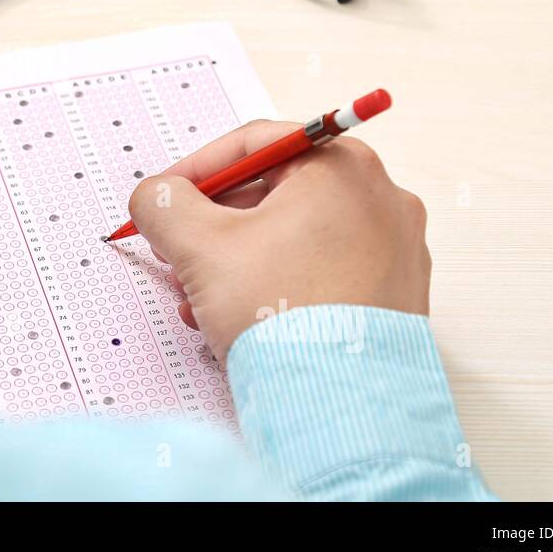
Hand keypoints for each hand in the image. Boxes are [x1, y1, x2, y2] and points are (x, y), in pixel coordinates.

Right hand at [127, 119, 429, 356]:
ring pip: (296, 237)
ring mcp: (397, 248)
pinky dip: (278, 284)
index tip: (165, 198)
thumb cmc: (281, 313)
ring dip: (238, 260)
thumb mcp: (199, 246)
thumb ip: (163, 204)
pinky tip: (239, 319)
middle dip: (214, 227)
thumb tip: (155, 196)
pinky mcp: (397, 295)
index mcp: (342, 166)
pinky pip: (324, 272)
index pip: (254, 146)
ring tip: (199, 297)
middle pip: (275, 193)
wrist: (342, 405)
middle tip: (178, 252)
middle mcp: (381, 197)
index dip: (196, 170)